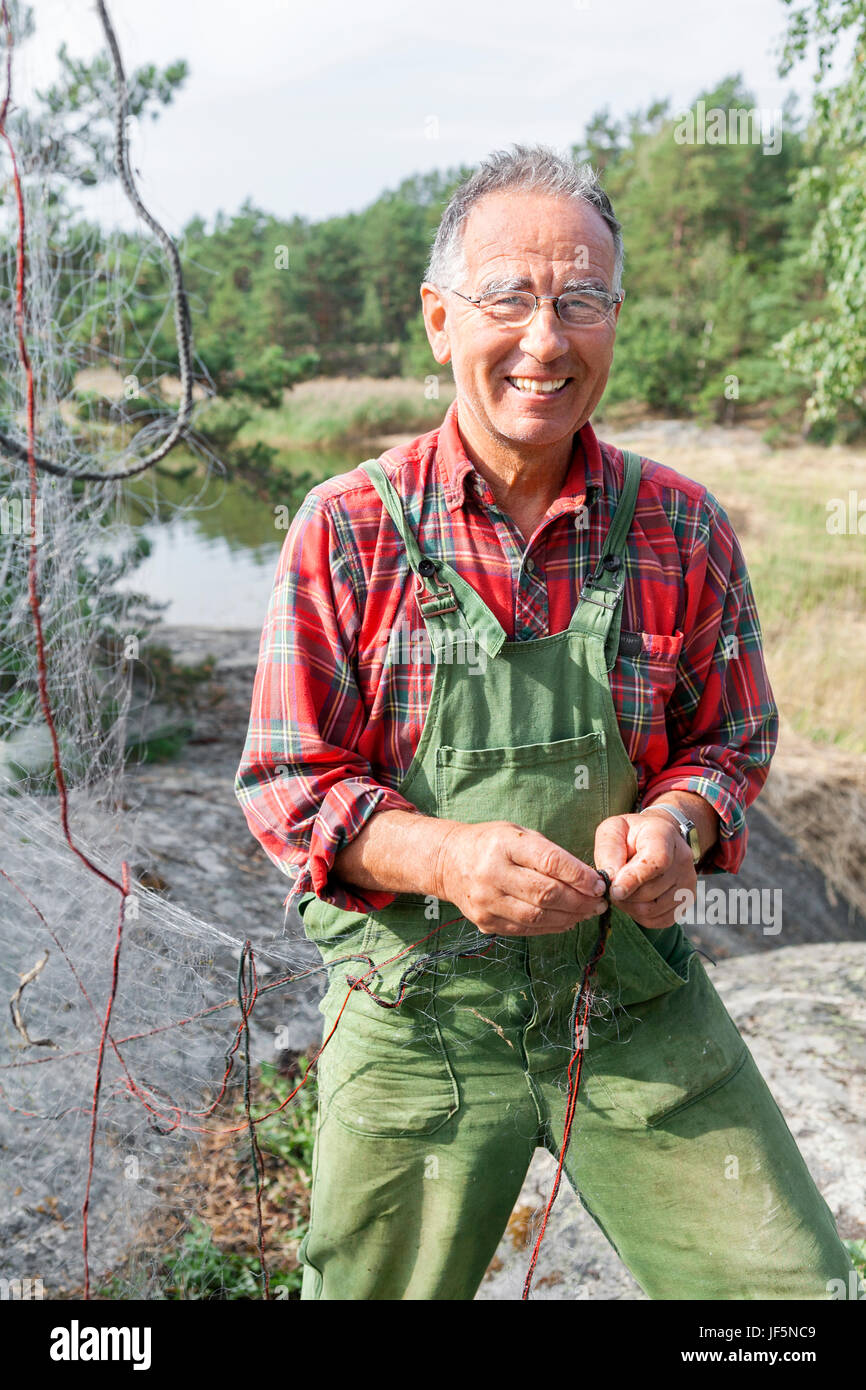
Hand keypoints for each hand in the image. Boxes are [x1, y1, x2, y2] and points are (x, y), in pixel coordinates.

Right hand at [432, 821, 607, 935]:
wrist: (448, 862)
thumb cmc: (492, 844)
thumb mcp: (518, 834)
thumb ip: (550, 854)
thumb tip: (588, 880)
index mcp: (503, 845)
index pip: (549, 862)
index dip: (579, 876)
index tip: (599, 883)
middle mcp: (492, 874)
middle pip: (545, 894)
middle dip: (580, 901)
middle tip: (600, 902)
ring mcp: (486, 901)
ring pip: (537, 917)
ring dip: (570, 917)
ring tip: (588, 912)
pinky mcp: (485, 922)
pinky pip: (526, 930)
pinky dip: (551, 927)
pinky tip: (567, 920)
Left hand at [593, 811, 695, 929]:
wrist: (659, 835)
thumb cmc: (632, 833)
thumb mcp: (614, 829)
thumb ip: (609, 851)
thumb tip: (610, 879)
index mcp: (664, 836)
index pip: (657, 862)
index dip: (634, 879)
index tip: (615, 890)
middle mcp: (682, 860)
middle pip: (650, 891)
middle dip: (623, 895)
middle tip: (611, 887)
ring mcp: (688, 882)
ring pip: (653, 910)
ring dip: (630, 907)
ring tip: (623, 892)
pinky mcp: (687, 900)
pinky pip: (660, 920)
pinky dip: (642, 916)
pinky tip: (635, 901)